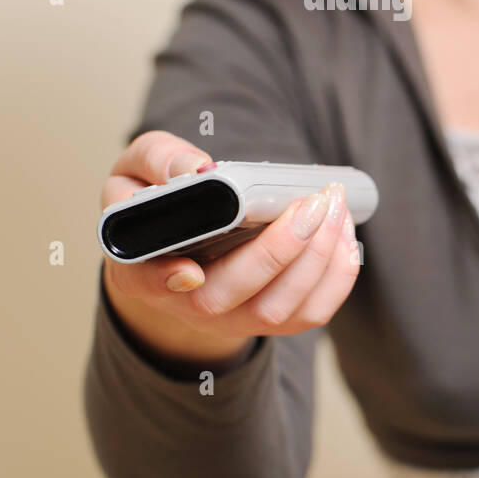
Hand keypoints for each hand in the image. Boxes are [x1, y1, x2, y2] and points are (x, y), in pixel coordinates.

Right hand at [100, 131, 361, 363]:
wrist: (179, 243)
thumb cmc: (157, 202)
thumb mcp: (136, 169)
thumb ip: (156, 160)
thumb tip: (197, 168)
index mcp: (141, 266)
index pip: (144, 281)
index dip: (165, 280)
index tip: (190, 272)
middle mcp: (186, 303)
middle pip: (231, 297)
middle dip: (280, 250)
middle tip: (312, 202)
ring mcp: (232, 317)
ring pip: (280, 310)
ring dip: (318, 257)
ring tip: (332, 203)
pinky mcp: (271, 317)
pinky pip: (312, 312)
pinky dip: (338, 274)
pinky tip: (342, 231)